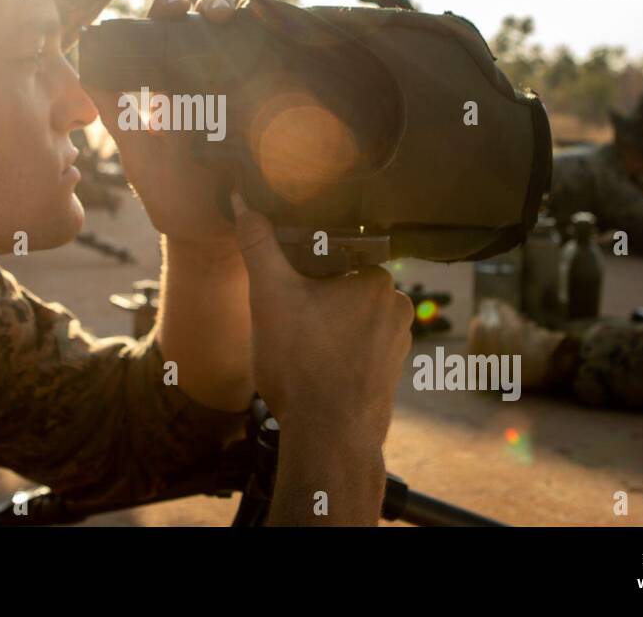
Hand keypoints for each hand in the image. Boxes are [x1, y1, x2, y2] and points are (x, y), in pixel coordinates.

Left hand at [84, 0, 275, 251]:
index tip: (171, 9)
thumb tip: (86, 71)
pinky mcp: (274, 97)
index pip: (167, 28)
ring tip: (244, 11)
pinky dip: (280, 32)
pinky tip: (280, 20)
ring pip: (248, 29)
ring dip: (246, 9)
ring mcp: (244, 82)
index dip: (168, 9)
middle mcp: (208, 72)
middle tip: (212, 13)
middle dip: (212, 1)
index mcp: (170, 79)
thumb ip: (120, 117)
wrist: (220, 236)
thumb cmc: (174, 195)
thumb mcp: (141, 156)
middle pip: (210, 18)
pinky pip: (281, 59)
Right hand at [230, 192, 413, 447]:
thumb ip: (259, 246)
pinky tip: (313, 371)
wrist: (329, 438)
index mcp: (378, 282)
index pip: (337, 256)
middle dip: (314, 301)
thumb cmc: (302, 364)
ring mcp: (398, 346)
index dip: (305, 270)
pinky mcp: (390, 376)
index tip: (286, 287)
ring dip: (324, 328)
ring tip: (297, 349)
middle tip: (287, 321)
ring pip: (350, 321)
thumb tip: (244, 203)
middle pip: (343, 289)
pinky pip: (357, 351)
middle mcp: (398, 310)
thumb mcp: (270, 296)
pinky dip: (336, 355)